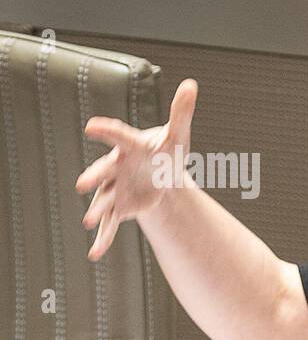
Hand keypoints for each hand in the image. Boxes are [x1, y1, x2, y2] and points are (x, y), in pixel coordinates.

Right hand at [75, 78, 198, 260]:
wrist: (162, 176)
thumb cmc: (166, 153)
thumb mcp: (178, 135)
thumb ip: (181, 111)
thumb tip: (191, 85)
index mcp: (130, 147)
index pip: (118, 136)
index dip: (107, 130)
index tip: (92, 126)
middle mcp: (117, 168)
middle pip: (103, 171)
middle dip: (94, 177)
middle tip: (83, 183)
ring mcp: (116, 188)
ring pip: (104, 199)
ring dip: (97, 210)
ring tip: (90, 221)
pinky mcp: (120, 207)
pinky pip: (110, 224)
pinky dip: (104, 239)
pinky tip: (96, 254)